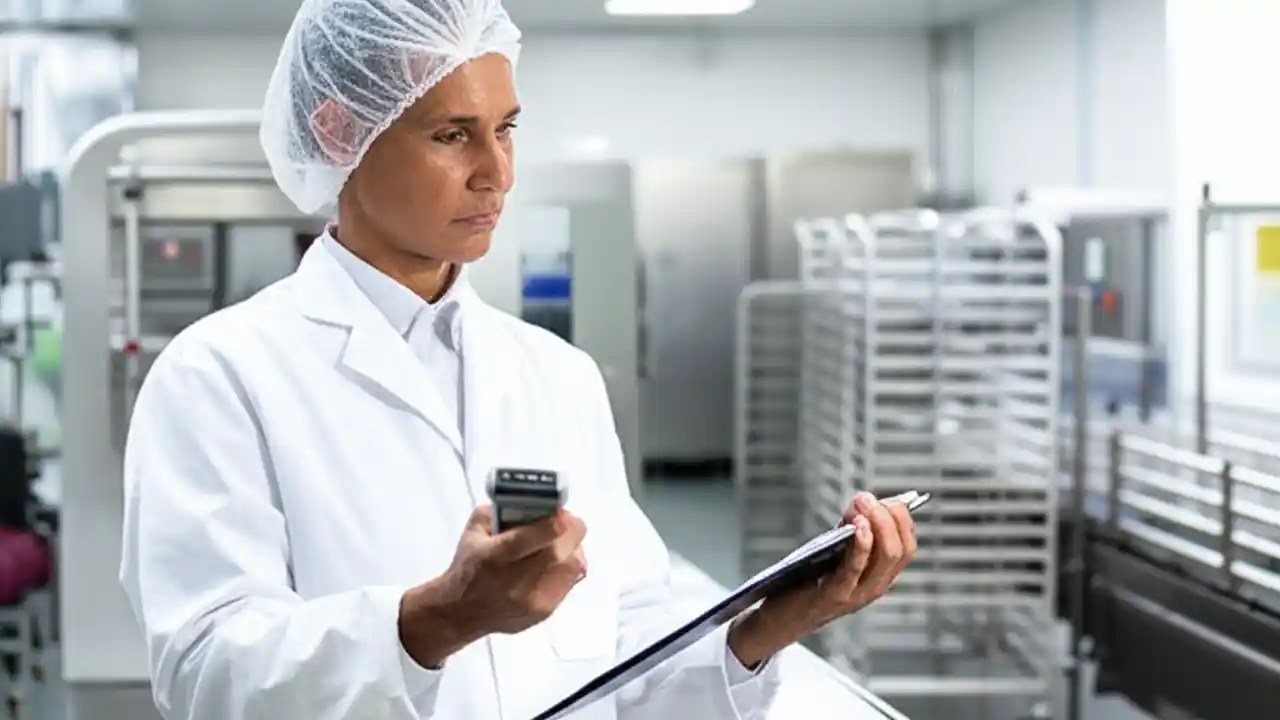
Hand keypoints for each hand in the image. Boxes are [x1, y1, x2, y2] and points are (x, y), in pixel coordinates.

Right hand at [399, 505, 587, 667]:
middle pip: (559, 551)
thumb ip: (501, 510)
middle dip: (569, 529)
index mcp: (494, 556)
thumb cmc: (468, 567)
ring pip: (572, 565)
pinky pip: (572, 580)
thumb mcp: (474, 531)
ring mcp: (532, 599)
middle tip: (564, 520)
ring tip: (561, 540)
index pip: (529, 539)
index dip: (553, 522)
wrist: (461, 612)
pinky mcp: (544, 611)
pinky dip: (569, 564)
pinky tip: (558, 560)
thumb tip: (534, 501)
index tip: (560, 511)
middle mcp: (514, 581)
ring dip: (572, 546)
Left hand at [728, 492, 916, 668]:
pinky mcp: (836, 594)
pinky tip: (858, 524)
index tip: (887, 499)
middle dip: (889, 516)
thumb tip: (863, 502)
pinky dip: (862, 543)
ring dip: (878, 523)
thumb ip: (851, 531)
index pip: (907, 546)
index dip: (901, 519)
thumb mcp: (837, 552)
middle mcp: (875, 587)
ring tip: (865, 504)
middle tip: (868, 498)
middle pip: (900, 549)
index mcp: (879, 576)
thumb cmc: (809, 581)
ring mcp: (858, 593)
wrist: (782, 618)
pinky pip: (856, 567)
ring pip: (886, 556)